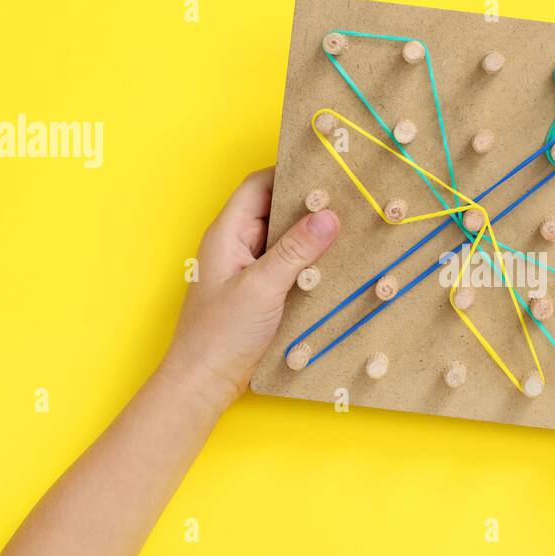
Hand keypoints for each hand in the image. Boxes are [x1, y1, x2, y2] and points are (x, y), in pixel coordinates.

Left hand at [162, 167, 339, 411]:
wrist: (204, 383)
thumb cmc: (219, 335)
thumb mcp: (262, 288)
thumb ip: (295, 250)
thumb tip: (329, 216)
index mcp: (227, 234)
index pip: (258, 186)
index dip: (289, 174)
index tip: (327, 172)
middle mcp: (237, 246)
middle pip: (275, 211)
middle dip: (309, 206)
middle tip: (349, 200)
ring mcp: (250, 271)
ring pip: (286, 241)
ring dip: (313, 238)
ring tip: (350, 230)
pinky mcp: (263, 294)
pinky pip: (291, 268)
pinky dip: (311, 264)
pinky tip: (336, 267)